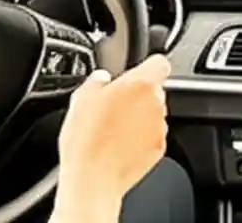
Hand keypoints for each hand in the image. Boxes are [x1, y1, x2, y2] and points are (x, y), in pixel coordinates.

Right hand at [50, 55, 170, 222]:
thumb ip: (98, 81)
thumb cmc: (86, 139)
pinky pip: (152, 135)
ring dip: (140, 116)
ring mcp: (159, 127)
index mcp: (140, 84)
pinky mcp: (159, 148)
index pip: (159, 63)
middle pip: (154, 90)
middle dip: (138, 95)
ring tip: (113, 129)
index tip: (138, 72)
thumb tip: (102, 78)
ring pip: (153, 113)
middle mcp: (156, 104)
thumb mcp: (82, 98)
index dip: (148, 66)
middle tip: (114, 106)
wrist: (92, 179)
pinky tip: (119, 145)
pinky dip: (141, 137)